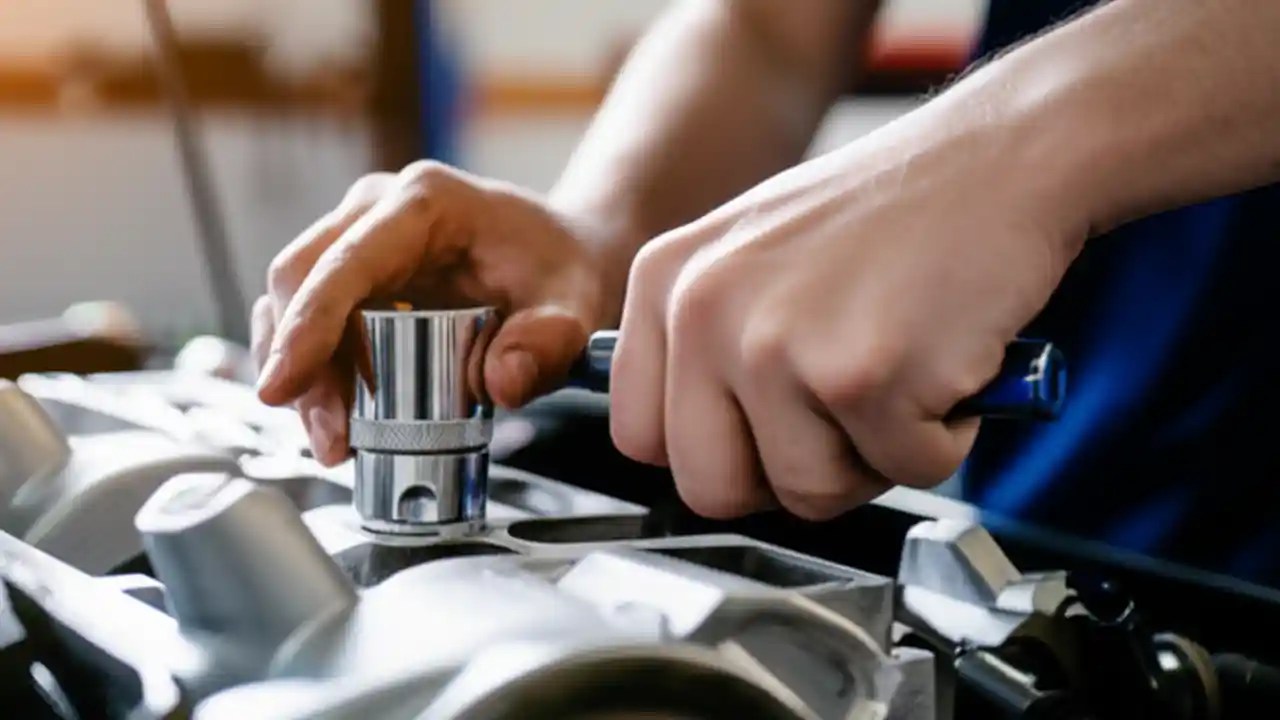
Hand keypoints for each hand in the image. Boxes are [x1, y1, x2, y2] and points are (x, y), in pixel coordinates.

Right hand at [252, 162, 610, 464]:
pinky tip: (340, 416)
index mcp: (426, 202)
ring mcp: (358, 237)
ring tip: (336, 439)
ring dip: (303, 375)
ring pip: (293, 301)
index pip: (346, 262)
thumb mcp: (573, 306)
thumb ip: (545, 345)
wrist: (564, 253)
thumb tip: (499, 383)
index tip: (281, 384)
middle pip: (300, 280)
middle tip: (331, 438)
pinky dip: (315, 370)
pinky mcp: (352, 271)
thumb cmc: (561, 268)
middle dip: (302, 365)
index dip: (307, 325)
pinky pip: (311, 318)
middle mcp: (378, 208)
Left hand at [610, 114, 1086, 520]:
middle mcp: (704, 310)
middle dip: (791, 476)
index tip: (766, 433)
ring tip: (901, 370)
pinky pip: (905, 473)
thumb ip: (704, 343)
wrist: (1002, 156)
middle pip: (713, 489)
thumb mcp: (753, 255)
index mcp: (665, 281)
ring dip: (874, 456)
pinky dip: (944, 438)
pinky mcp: (862, 377)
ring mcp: (778, 345)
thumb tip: (688, 449)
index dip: (716, 455)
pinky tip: (947, 361)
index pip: (639, 438)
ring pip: (810, 494)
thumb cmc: (892, 213)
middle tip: (845, 416)